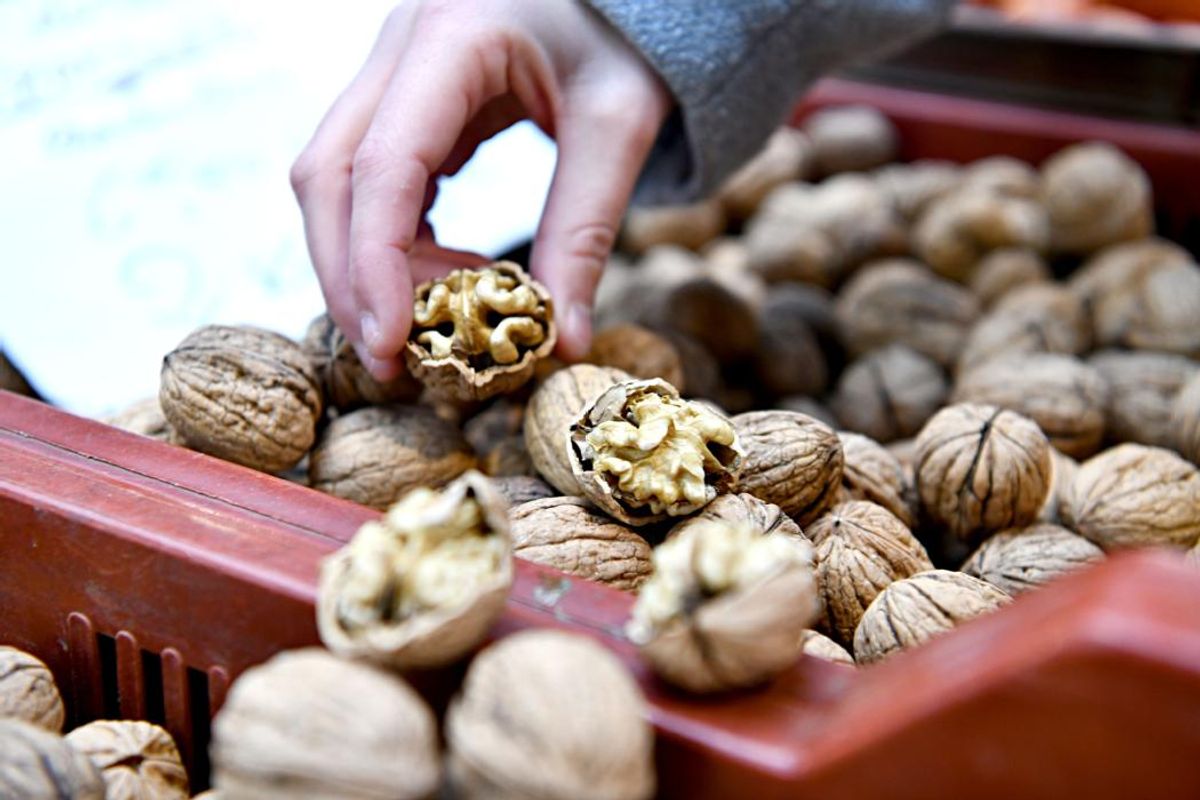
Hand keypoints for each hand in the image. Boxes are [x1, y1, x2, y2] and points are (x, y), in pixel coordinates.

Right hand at [290, 0, 670, 379]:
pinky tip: (447, 277)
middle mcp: (401, 47)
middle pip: (328, 174)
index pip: (382, 164)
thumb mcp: (619, 126)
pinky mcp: (410, 97)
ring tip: (436, 323)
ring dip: (370, 263)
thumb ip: (586, 231)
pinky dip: (398, 239)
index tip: (390, 343)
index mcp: (451, 36)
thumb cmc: (633, 31)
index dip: (375, 262)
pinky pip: (378, 179)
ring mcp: (397, 70)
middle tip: (391, 360)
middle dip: (349, 275)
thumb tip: (562, 339)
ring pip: (338, 180)